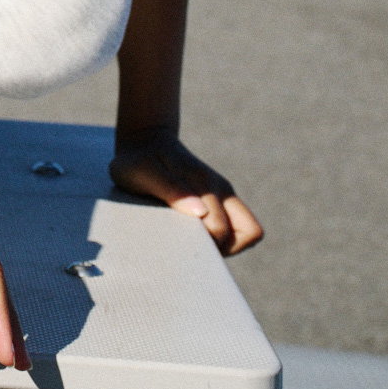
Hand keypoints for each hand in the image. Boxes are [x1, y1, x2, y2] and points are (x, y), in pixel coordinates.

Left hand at [110, 127, 263, 255]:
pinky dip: (226, 239)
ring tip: (195, 241)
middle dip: (221, 248)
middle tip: (187, 244)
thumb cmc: (138, 160)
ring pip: (249, 230)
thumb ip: (171, 190)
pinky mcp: (222, 198)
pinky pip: (239, 227)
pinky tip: (198, 235)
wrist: (145, 140)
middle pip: (249, 232)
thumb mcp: (144, 172)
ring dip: (229, 244)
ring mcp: (224, 193)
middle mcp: (221, 187)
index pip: (220, 230)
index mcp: (204, 182)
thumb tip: (201, 213)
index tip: (179, 242)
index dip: (203, 244)